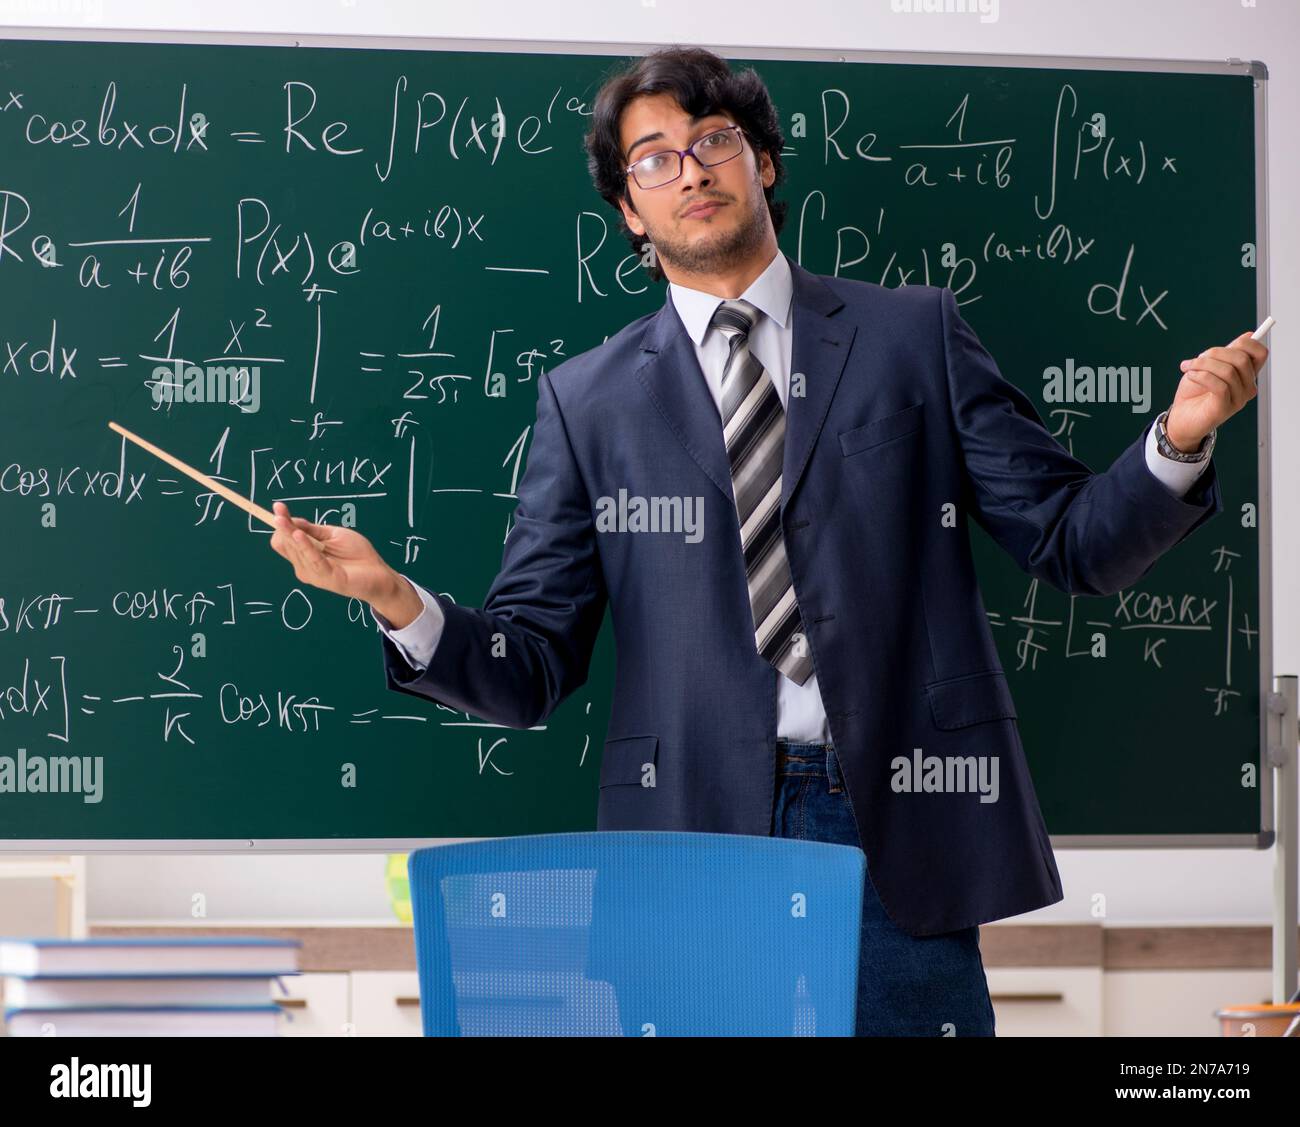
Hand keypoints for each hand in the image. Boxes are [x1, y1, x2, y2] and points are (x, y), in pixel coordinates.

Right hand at [267, 500, 400, 605]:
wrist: (379, 573)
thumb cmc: (357, 554)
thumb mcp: (333, 535)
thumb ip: (313, 530)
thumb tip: (291, 519)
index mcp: (305, 556)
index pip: (284, 540)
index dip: (281, 524)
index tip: (279, 507)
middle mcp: (304, 566)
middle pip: (286, 544)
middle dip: (283, 526)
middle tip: (279, 511)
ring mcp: (314, 574)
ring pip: (296, 550)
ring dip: (290, 533)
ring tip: (283, 519)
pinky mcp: (327, 578)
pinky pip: (313, 559)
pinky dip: (306, 546)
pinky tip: (299, 535)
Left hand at [1165, 330, 1268, 451]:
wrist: (1180, 418)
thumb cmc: (1193, 393)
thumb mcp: (1209, 366)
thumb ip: (1227, 353)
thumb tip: (1248, 336)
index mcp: (1246, 375)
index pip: (1260, 353)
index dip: (1245, 344)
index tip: (1222, 346)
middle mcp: (1246, 387)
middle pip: (1241, 358)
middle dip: (1214, 353)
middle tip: (1195, 359)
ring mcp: (1238, 399)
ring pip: (1228, 371)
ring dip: (1202, 364)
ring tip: (1188, 368)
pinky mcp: (1224, 408)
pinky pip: (1219, 385)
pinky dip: (1201, 376)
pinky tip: (1190, 376)